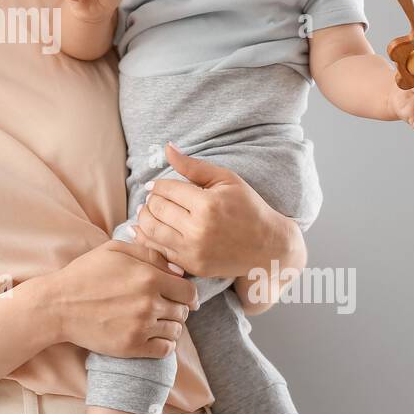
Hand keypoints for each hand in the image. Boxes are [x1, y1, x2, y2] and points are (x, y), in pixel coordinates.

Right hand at [44, 239, 197, 358]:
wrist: (58, 305)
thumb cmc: (85, 274)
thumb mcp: (115, 250)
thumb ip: (151, 255)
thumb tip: (178, 271)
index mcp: (149, 277)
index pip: (189, 292)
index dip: (187, 294)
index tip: (180, 296)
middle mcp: (149, 304)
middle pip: (183, 313)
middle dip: (177, 309)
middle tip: (162, 307)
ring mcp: (141, 327)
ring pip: (175, 332)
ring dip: (169, 326)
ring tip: (154, 321)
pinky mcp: (132, 347)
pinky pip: (165, 350)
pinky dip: (163, 344)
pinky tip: (151, 336)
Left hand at [131, 144, 298, 281]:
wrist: (268, 246)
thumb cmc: (248, 207)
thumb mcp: (226, 179)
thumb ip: (193, 165)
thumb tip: (167, 147)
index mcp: (207, 205)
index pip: (166, 189)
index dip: (157, 185)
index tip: (156, 185)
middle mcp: (198, 230)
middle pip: (155, 209)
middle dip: (150, 200)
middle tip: (153, 198)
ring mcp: (193, 252)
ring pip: (151, 231)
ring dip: (145, 218)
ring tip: (149, 212)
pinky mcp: (192, 267)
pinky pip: (158, 252)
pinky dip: (148, 239)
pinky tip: (150, 230)